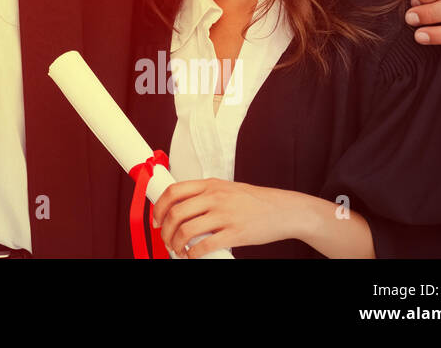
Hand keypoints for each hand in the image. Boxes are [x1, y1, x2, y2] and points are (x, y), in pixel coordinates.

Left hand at [153, 179, 307, 257]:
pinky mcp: (235, 233)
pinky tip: (192, 255)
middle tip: (165, 238)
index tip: (156, 219)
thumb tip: (181, 208)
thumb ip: (205, 195)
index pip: (174, 192)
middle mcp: (215, 197)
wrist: (283, 210)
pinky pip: (205, 245)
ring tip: (177, 249)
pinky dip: (193, 253)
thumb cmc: (255, 201)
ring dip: (176, 243)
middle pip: (176, 212)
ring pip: (187, 230)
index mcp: (210, 185)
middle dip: (164, 229)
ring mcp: (225, 215)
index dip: (159, 207)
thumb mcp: (227, 189)